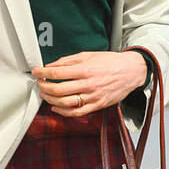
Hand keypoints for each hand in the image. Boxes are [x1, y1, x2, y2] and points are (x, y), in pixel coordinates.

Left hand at [31, 50, 147, 115]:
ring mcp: (92, 97)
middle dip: (44, 87)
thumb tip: (51, 65)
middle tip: (39, 84)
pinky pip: (76, 113)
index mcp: (85, 69)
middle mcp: (88, 84)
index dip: (42, 73)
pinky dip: (62, 112)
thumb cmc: (110, 62)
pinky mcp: (97, 105)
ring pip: (65, 103)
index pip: (57, 73)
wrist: (131, 71)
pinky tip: (55, 107)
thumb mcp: (88, 55)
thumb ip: (68, 61)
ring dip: (50, 100)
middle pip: (58, 89)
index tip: (36, 72)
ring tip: (44, 95)